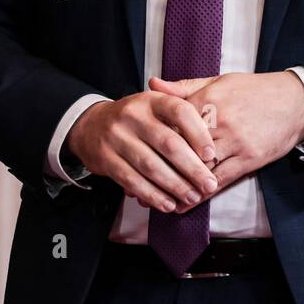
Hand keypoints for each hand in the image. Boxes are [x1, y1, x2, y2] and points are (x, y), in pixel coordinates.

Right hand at [65, 89, 220, 213]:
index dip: (198, 133)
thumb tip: (211, 133)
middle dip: (192, 168)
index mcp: (151, 99)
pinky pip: (132, 180)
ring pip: (151, 165)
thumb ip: (182, 112)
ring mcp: (117, 137)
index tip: (211, 154)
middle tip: (209, 185)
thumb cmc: (135, 118)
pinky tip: (168, 203)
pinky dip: (152, 195)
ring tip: (192, 197)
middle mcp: (133, 115)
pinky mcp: (106, 159)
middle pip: (168, 143)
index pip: (179, 111)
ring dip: (175, 185)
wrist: (91, 125)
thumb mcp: (155, 104)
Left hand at [149, 70, 303, 192]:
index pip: (172, 122)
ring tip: (153, 198)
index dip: (152, 139)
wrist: (295, 101)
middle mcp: (219, 121)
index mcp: (208, 98)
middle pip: (182, 148)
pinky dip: (199, 195)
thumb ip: (183, 87)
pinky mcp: (249, 160)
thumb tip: (152, 83)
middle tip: (136, 182)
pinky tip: (183, 204)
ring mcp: (235, 142)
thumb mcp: (218, 81)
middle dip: (159, 167)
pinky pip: (220, 180)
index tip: (134, 151)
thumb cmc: (254, 90)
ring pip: (199, 168)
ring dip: (176, 185)